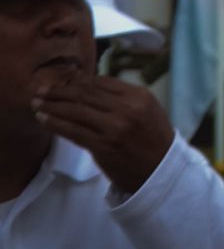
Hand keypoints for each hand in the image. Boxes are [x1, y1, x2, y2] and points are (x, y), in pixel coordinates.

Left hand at [33, 69, 175, 193]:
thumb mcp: (146, 108)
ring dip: (52, 105)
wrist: (160, 168)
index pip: (100, 82)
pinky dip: (55, 124)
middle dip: (59, 90)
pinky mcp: (102, 146)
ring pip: (76, 111)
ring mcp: (114, 127)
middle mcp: (127, 108)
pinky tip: (43, 119)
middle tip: (40, 89)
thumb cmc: (152, 137)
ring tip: (36, 102)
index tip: (59, 81)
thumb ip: (122, 97)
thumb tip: (88, 86)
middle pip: (85, 94)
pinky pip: (73, 131)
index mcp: (138, 95)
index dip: (75, 80)